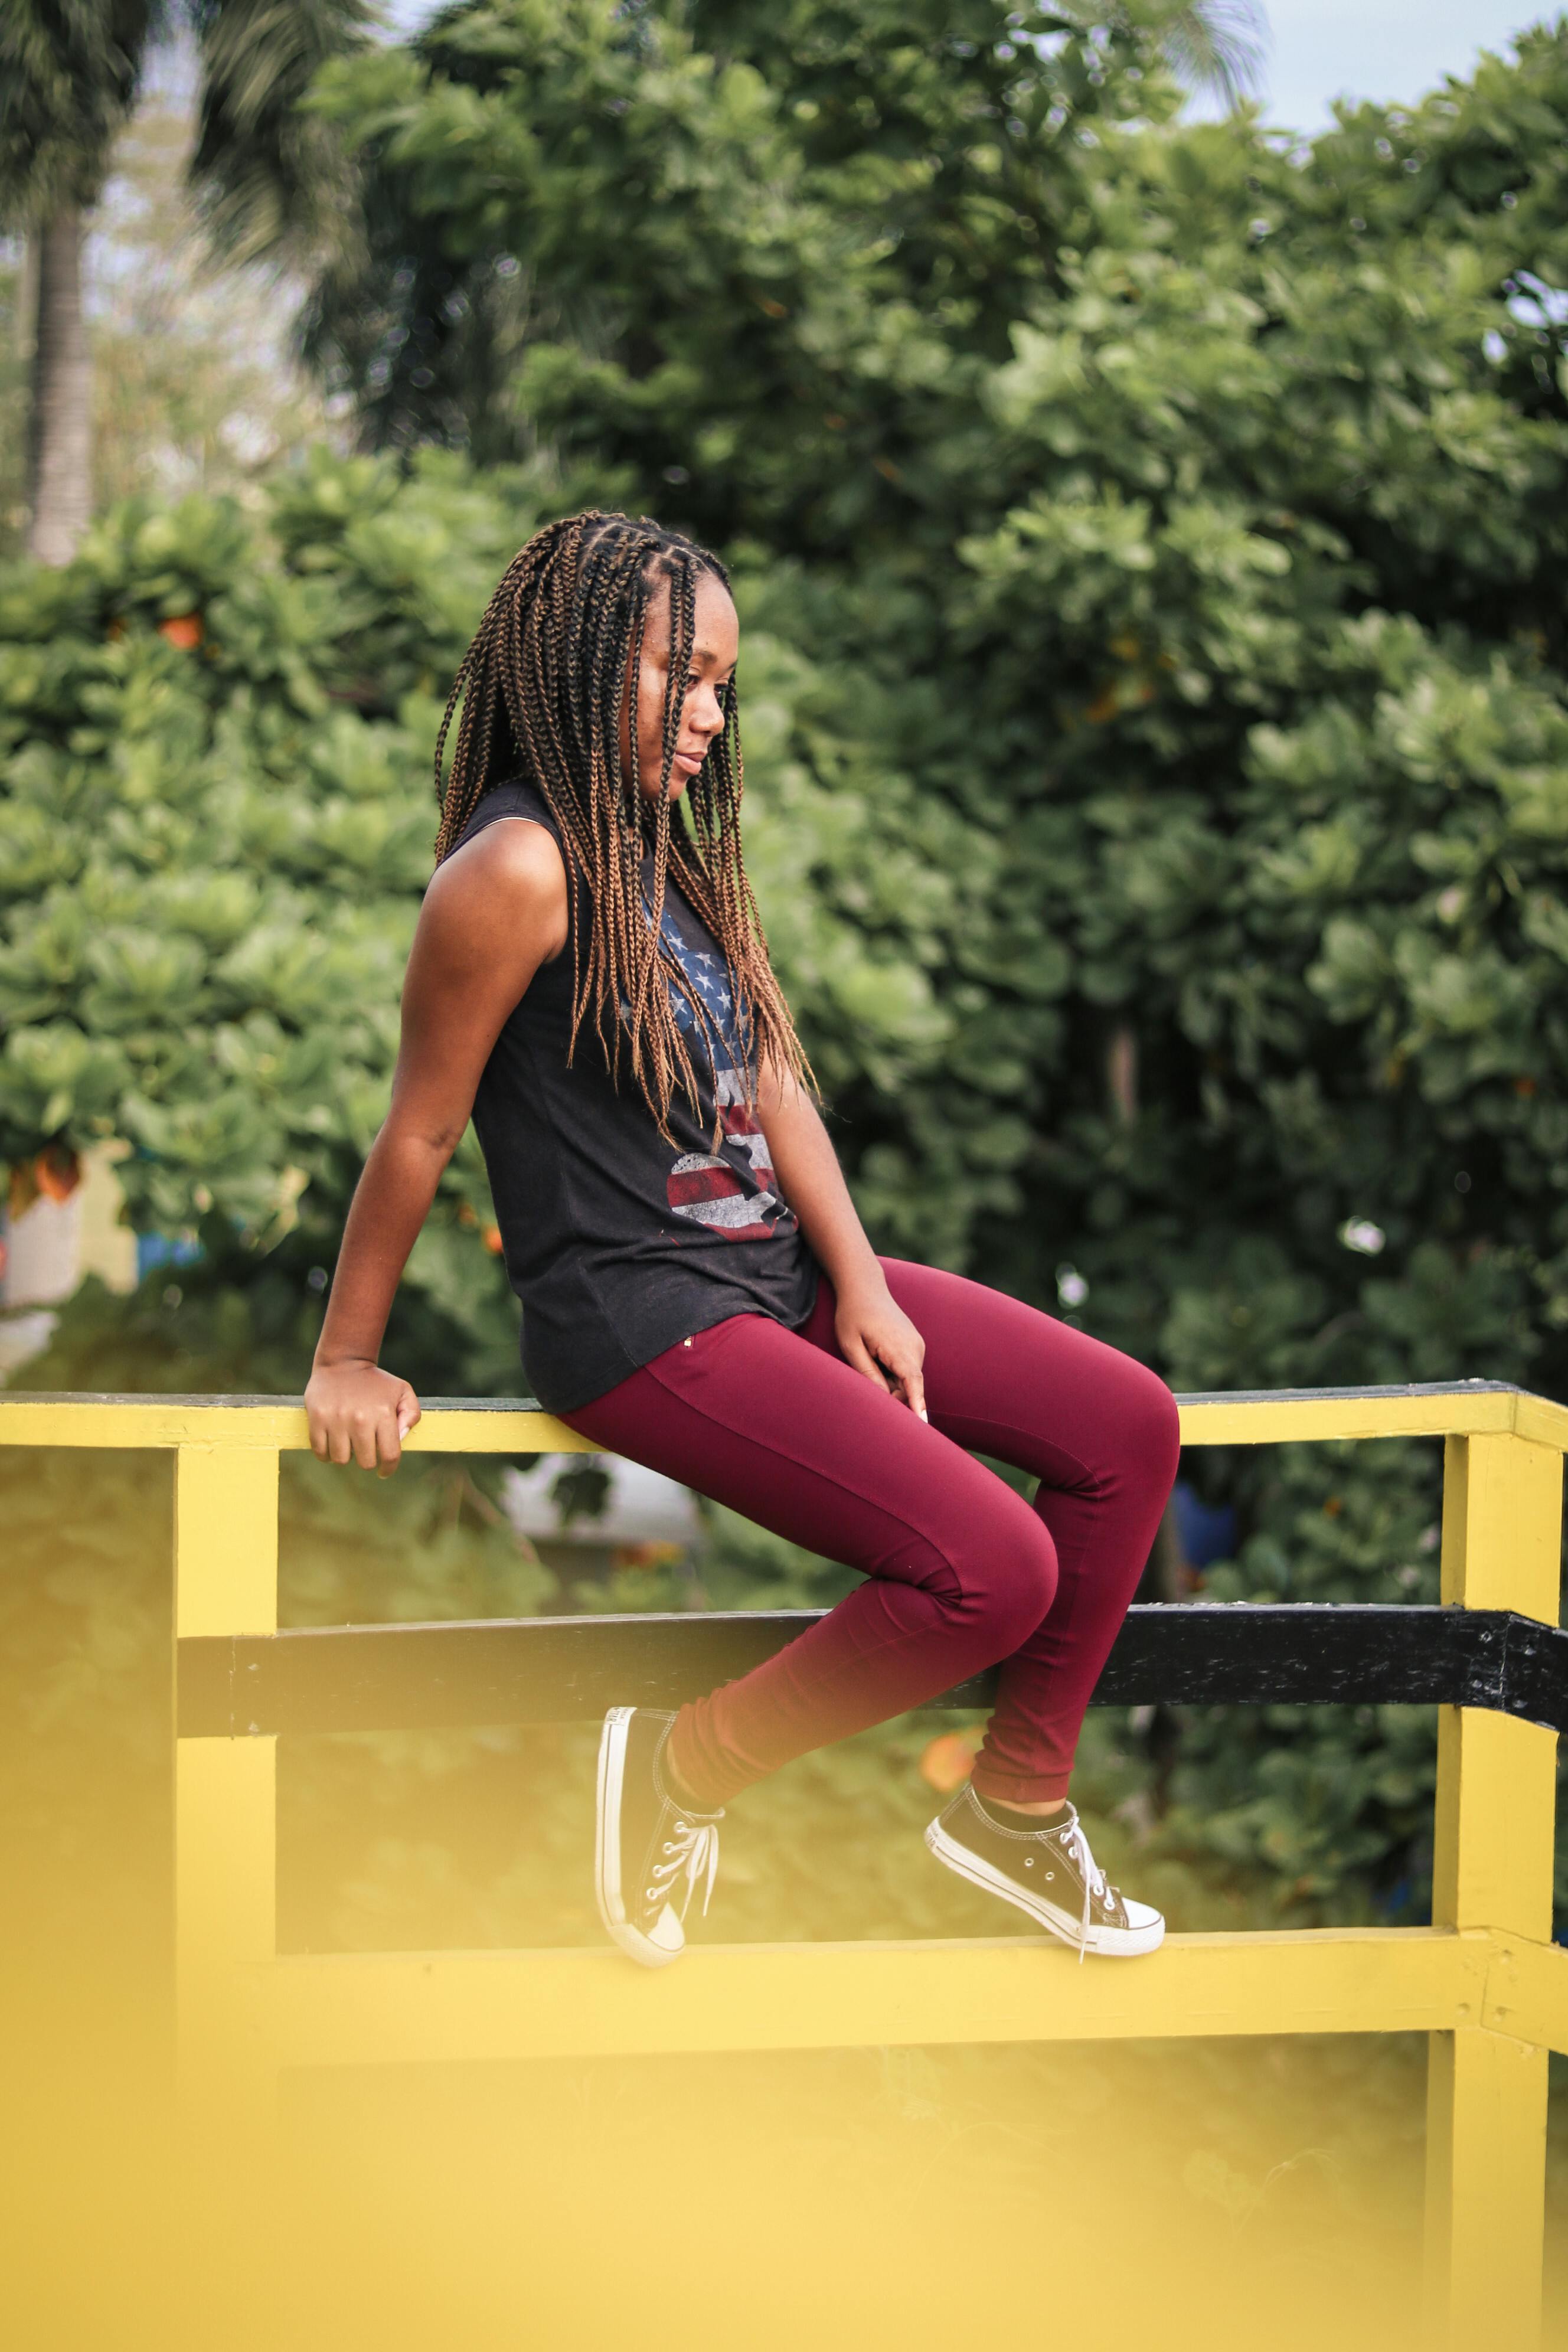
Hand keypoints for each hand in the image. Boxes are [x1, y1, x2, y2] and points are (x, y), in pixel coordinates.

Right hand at [305, 1358, 421, 1475]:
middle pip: (365, 1462)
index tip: (384, 1471)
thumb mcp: (402, 1391)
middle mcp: (360, 1419)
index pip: (389, 1455)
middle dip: (367, 1460)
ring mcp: (337, 1419)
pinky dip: (326, 1454)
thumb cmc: (376, 1381)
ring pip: (341, 1459)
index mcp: (383, 1414)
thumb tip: (400, 1439)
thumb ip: (411, 1415)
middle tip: (365, 1449)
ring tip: (348, 1444)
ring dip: (345, 1456)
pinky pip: (320, 1451)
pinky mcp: (317, 1419)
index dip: (388, 1469)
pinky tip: (332, 1445)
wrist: (343, 1361)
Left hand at [834, 1282, 926, 1418]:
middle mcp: (915, 1347)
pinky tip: (876, 1358)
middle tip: (866, 1390)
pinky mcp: (914, 1345)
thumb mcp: (851, 1346)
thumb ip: (868, 1374)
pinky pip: (907, 1369)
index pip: (913, 1383)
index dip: (917, 1405)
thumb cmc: (853, 1315)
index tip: (923, 1425)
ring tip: (868, 1361)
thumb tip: (883, 1399)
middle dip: (893, 1396)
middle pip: (909, 1385)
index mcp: (899, 1347)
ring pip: (908, 1379)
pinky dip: (894, 1374)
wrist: (864, 1287)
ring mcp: (916, 1345)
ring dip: (891, 1384)